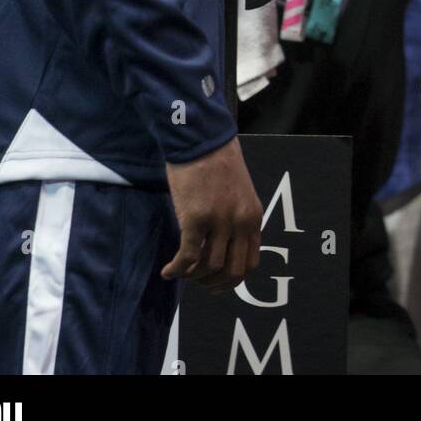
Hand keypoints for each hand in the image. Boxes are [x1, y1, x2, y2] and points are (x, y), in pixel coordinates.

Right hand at [162, 137, 261, 291]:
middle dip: (214, 283)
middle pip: (232, 271)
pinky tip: (168, 271)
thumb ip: (235, 217)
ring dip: (194, 276)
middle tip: (199, 283)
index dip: (232, 279)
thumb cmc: (215, 160)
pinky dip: (177, 269)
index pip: (250, 263)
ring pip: (209, 267)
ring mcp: (219, 220)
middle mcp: (240, 221)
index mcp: (252, 216)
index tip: (217, 281)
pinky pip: (187, 257)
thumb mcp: (237, 191)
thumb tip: (223, 244)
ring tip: (181, 272)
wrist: (200, 137)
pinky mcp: (196, 217)